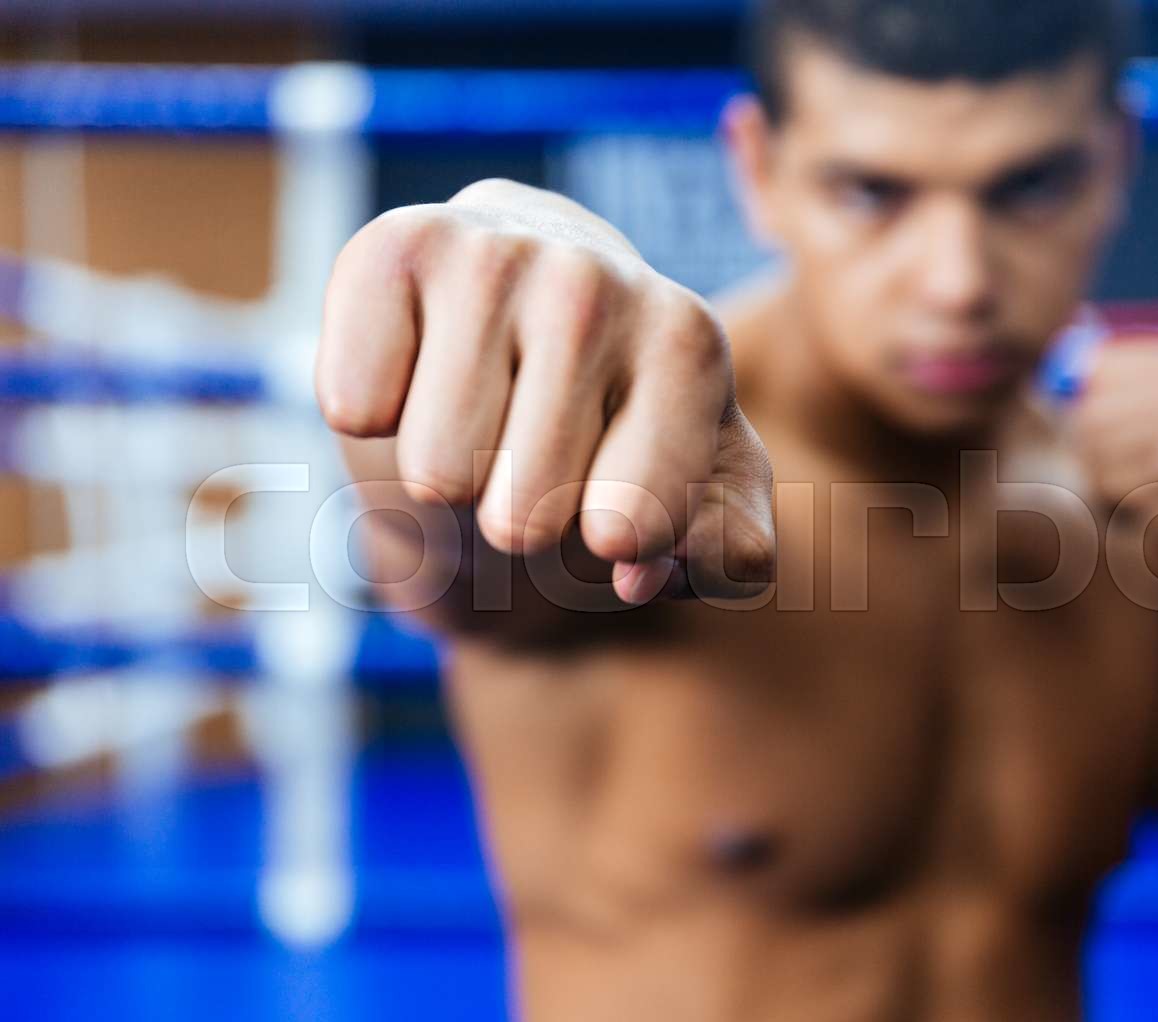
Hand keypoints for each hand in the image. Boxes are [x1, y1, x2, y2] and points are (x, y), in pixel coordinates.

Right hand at [316, 180, 774, 604]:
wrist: (524, 337)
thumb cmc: (620, 433)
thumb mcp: (699, 499)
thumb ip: (725, 550)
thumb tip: (643, 568)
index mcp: (687, 345)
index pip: (635, 525)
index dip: (614, 548)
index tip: (622, 511)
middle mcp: (596, 281)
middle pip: (526, 510)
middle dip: (521, 520)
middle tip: (533, 461)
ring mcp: (496, 253)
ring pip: (438, 471)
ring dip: (445, 477)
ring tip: (478, 419)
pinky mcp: (396, 242)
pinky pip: (356, 404)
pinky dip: (371, 418)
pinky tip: (414, 372)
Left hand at [1073, 334, 1157, 571]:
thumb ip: (1133, 394)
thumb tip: (1056, 369)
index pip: (1099, 366)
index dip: (1095, 406)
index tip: (1126, 438)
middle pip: (1089, 406)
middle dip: (1096, 449)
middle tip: (1138, 477)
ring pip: (1092, 446)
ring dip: (1109, 479)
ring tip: (1157, 494)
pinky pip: (1109, 482)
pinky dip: (1124, 504)